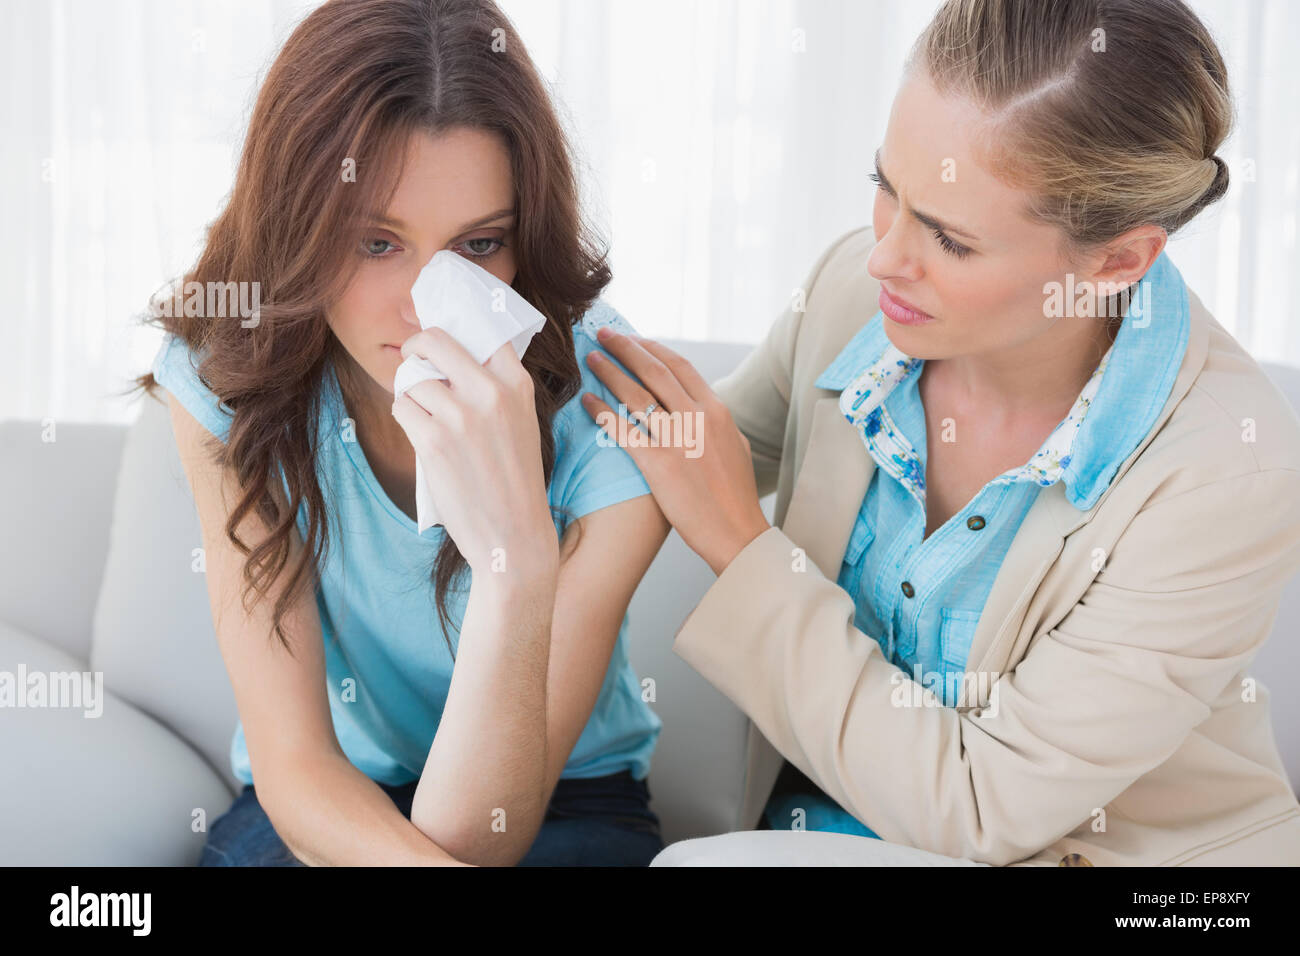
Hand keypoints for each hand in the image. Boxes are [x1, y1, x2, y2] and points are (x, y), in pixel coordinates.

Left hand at [392, 328, 557, 577]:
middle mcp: (490, 392)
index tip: (438, 326)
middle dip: (416, 346)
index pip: (482, 330)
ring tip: (428, 419)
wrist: (514, 535)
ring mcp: (460, 416)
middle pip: (435, 340)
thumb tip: (450, 355)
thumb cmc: (514, 480)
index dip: (454, 325)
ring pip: (412, 380)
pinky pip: (401, 408)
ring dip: (411, 395)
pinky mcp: (432, 441)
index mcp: (517, 384)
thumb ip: (495, 387)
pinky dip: (406, 419)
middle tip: (413, 357)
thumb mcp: (521, 423)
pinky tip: (424, 439)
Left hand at [580, 328, 769, 575]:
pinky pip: (622, 429)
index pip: (679, 365)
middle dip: (624, 347)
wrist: (737, 532)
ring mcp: (677, 439)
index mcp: (717, 410)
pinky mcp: (658, 464)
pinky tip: (586, 401)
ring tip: (589, 359)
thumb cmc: (736, 495)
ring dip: (608, 372)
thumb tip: (699, 405)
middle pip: (653, 370)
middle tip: (602, 334)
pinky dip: (600, 411)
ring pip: (635, 394)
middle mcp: (698, 417)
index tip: (631, 338)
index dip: (651, 347)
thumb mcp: (735, 445)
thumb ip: (714, 421)